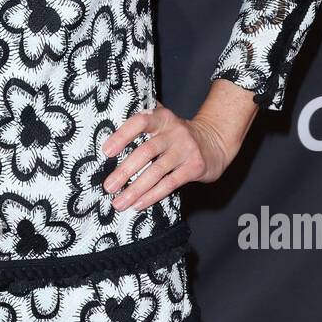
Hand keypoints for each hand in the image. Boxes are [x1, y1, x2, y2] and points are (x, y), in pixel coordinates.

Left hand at [101, 103, 233, 211]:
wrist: (215, 142)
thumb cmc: (177, 135)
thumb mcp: (163, 121)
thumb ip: (143, 121)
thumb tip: (107, 127)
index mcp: (162, 118)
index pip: (140, 122)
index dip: (122, 136)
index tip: (106, 152)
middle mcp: (174, 131)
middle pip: (146, 151)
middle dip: (125, 171)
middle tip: (108, 186)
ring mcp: (186, 149)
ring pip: (157, 171)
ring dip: (136, 189)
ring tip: (119, 202)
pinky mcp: (195, 167)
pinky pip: (170, 184)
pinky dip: (152, 196)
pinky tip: (138, 204)